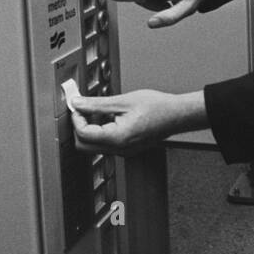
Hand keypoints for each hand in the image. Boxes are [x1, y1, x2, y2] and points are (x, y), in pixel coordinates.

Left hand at [69, 89, 207, 155]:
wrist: (177, 115)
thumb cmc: (157, 107)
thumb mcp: (123, 101)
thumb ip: (96, 104)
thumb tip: (78, 104)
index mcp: (117, 138)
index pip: (83, 134)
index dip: (76, 119)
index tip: (77, 106)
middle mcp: (119, 149)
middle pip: (84, 146)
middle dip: (79, 127)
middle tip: (83, 109)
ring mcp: (123, 151)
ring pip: (94, 146)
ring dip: (90, 129)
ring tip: (98, 110)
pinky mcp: (127, 149)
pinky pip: (106, 144)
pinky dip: (101, 132)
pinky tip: (109, 117)